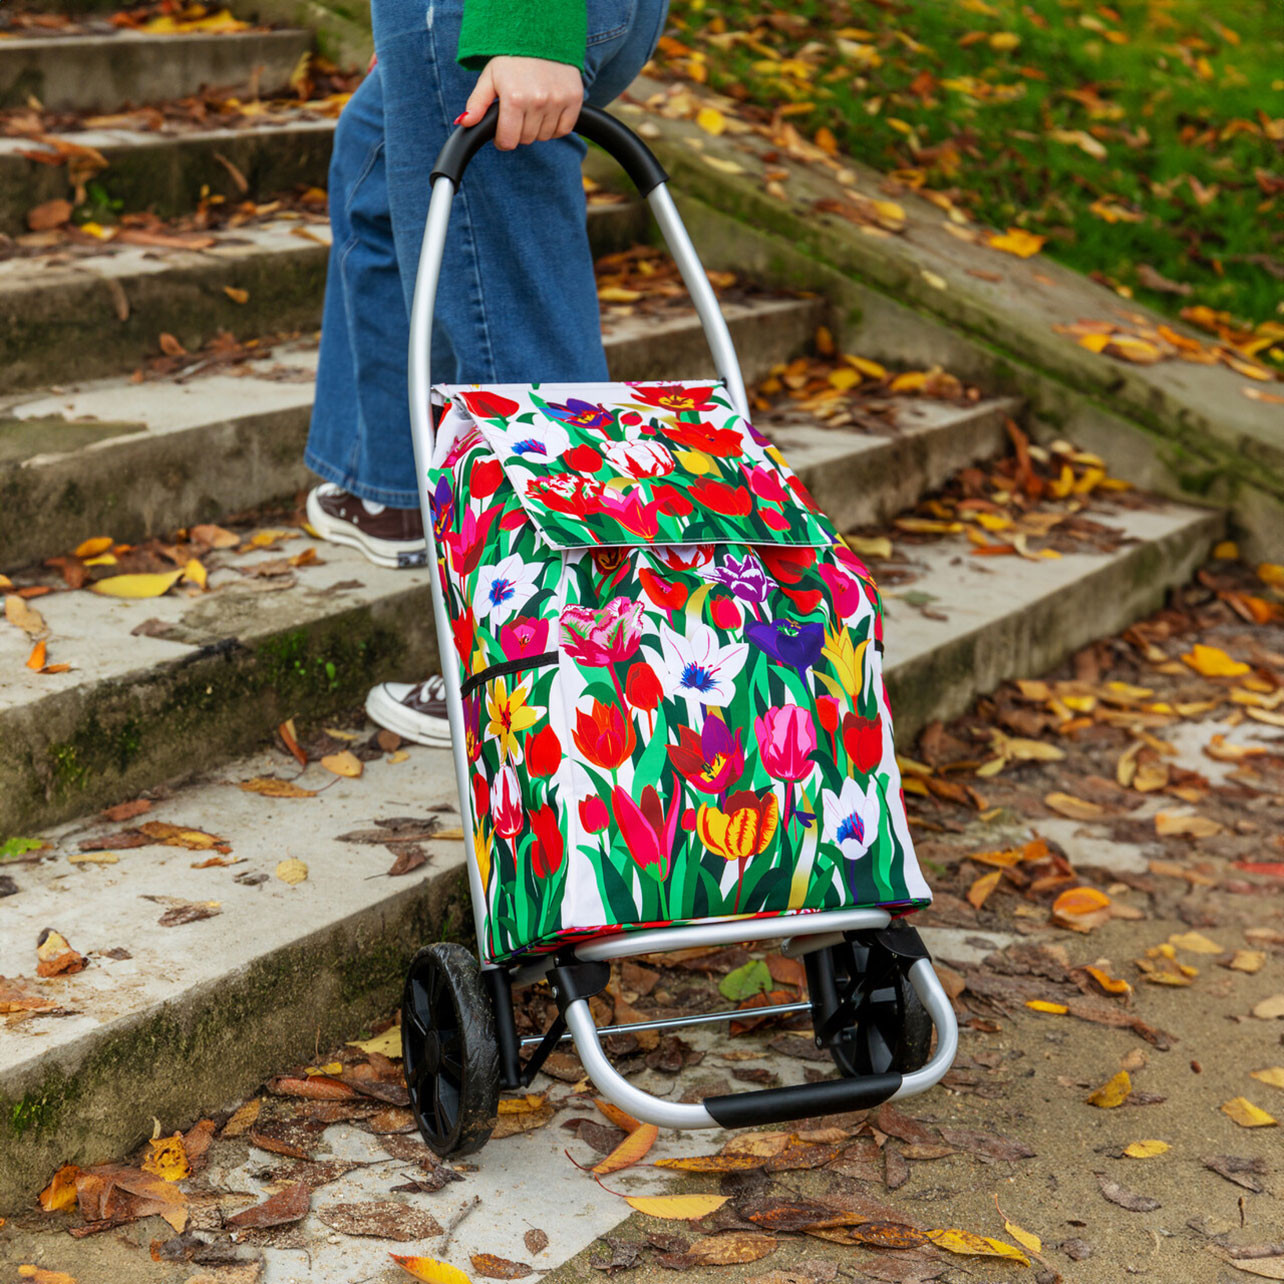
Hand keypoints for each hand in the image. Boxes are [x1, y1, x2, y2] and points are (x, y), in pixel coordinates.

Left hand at [459, 56, 583, 149]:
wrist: (541, 36)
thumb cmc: (511, 59)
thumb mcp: (489, 77)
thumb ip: (477, 103)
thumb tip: (465, 122)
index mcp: (514, 97)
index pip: (508, 141)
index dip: (503, 140)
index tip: (503, 132)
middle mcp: (537, 101)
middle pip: (527, 139)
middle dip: (519, 131)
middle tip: (518, 113)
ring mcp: (557, 100)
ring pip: (545, 136)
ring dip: (537, 128)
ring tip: (533, 108)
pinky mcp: (573, 99)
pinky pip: (564, 129)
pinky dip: (555, 126)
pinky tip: (548, 111)